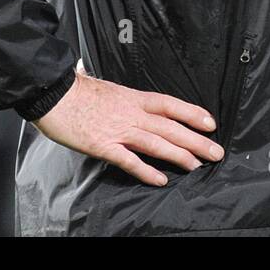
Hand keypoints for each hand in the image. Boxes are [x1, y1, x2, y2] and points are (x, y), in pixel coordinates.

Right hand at [33, 69, 224, 186]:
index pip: (171, 104)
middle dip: (196, 140)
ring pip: (156, 143)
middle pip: (171, 126)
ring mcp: (119, 130)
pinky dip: (146, 170)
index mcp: (134, 97)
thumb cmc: (79, 91)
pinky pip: (129, 160)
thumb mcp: (111, 90)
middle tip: (216, 152)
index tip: (211, 124)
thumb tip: (139, 106)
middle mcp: (132, 113)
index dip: (193, 113)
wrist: (53, 93)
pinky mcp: (103, 146)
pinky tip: (160, 180)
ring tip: (197, 165)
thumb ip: (128, 100)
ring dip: (179, 155)